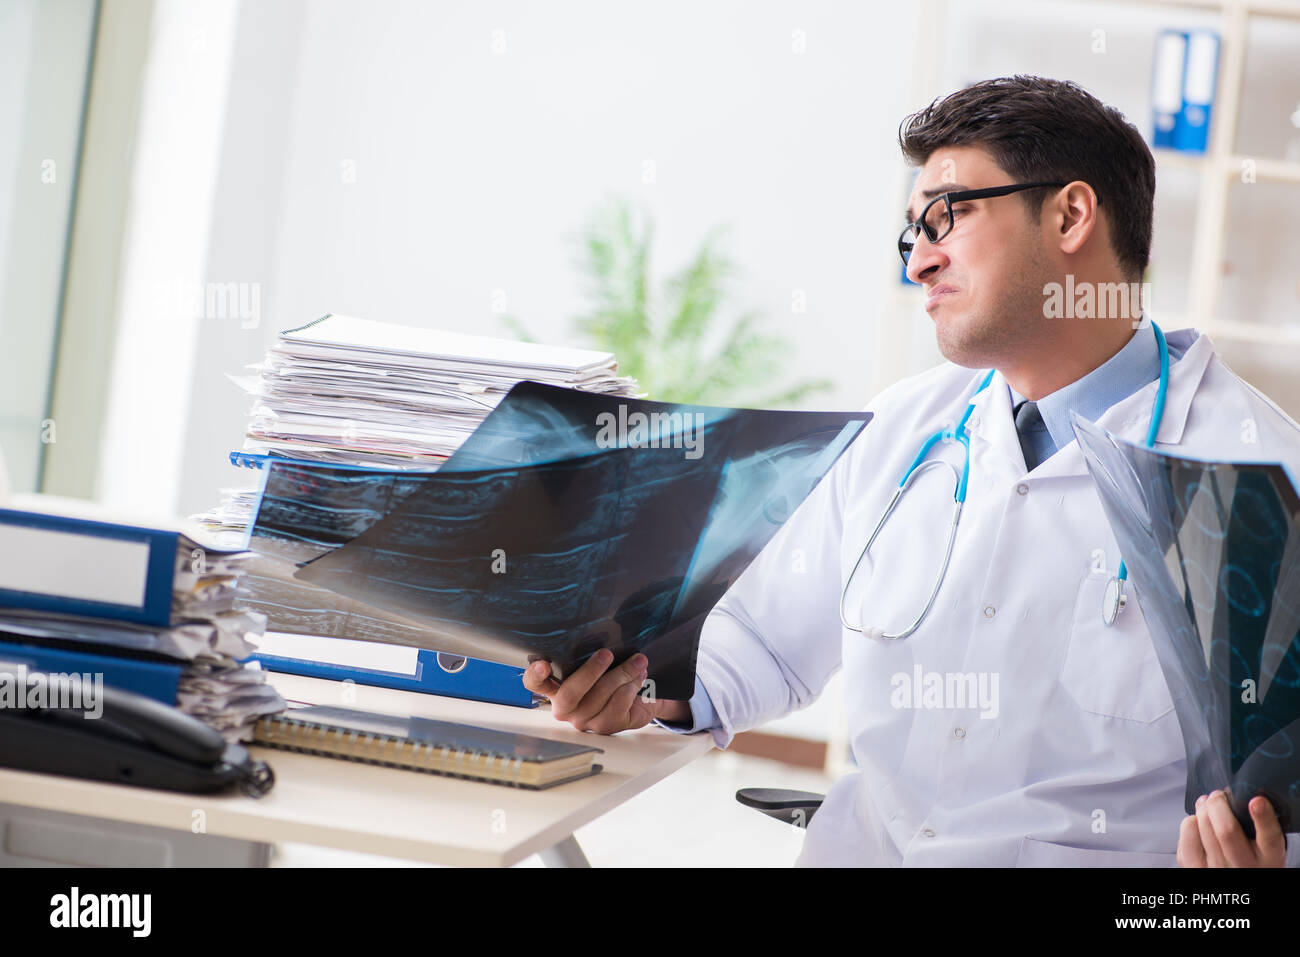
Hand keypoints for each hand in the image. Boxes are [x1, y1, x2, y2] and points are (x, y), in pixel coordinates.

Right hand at [521, 649, 687, 733]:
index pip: (535, 684)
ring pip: (601, 697)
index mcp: (556, 689)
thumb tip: (606, 625)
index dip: (536, 675)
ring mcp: (585, 720)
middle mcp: (566, 708)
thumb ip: (591, 651)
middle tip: (607, 653)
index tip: (543, 663)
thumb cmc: (609, 677)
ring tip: (638, 662)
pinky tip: (640, 678)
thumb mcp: (598, 664)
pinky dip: (632, 688)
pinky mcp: (606, 727)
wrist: (635, 702)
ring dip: (623, 675)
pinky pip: (618, 706)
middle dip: (591, 671)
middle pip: (571, 693)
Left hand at [1177, 789, 1285, 866]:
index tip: (1256, 801)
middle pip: (1226, 829)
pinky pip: (1187, 833)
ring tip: (1208, 805)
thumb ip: (1262, 826)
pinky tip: (1199, 824)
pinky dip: (1191, 822)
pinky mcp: (1194, 867)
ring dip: (1202, 809)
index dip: (1263, 818)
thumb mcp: (1267, 849)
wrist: (1237, 885)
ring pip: (1202, 826)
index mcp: (1269, 859)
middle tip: (1219, 795)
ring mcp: (1216, 868)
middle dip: (1218, 802)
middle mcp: (1243, 866)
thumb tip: (1247, 796)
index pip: (1270, 839)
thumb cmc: (1252, 862)